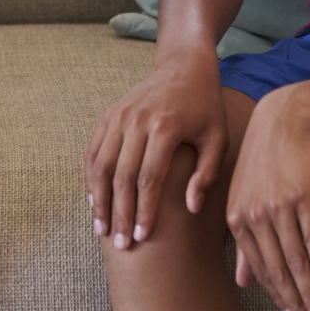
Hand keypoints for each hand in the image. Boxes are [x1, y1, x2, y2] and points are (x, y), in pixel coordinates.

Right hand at [86, 49, 227, 249]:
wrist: (183, 66)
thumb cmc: (205, 107)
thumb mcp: (217, 138)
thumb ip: (206, 174)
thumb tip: (191, 208)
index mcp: (165, 126)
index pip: (149, 178)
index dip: (143, 211)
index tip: (143, 237)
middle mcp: (137, 120)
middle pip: (122, 176)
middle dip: (120, 214)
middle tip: (121, 244)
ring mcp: (119, 115)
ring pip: (101, 165)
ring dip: (99, 200)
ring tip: (102, 229)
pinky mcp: (109, 114)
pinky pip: (94, 150)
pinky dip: (91, 178)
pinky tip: (95, 201)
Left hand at [226, 85, 309, 310]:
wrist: (286, 116)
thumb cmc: (266, 159)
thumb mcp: (247, 193)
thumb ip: (244, 237)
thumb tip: (241, 281)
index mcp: (237, 217)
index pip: (258, 268)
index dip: (275, 295)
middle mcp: (254, 213)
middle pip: (276, 269)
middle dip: (293, 301)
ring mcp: (279, 204)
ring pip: (295, 259)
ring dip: (309, 292)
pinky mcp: (304, 194)